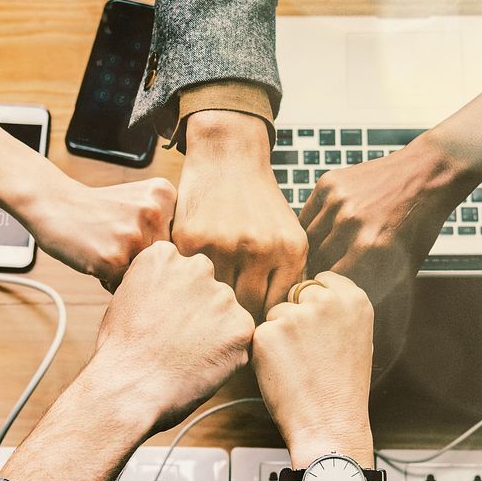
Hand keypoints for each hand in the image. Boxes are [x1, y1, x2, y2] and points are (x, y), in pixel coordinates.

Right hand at [0, 241, 252, 480]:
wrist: (122, 395)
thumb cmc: (114, 357)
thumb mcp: (123, 303)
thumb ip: (151, 284)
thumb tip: (161, 283)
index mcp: (161, 255)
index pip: (187, 265)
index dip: (181, 298)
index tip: (171, 319)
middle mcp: (195, 268)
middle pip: (212, 287)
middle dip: (201, 314)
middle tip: (179, 344)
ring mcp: (220, 297)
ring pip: (229, 314)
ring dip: (215, 335)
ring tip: (186, 359)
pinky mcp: (240, 330)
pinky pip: (244, 340)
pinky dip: (228, 357)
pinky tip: (202, 368)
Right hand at [25, 176, 176, 290]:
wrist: (54, 204)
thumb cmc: (98, 209)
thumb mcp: (140, 200)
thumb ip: (167, 224)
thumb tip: (191, 269)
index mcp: (165, 195)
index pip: (180, 240)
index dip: (157, 245)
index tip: (135, 232)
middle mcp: (154, 212)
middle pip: (165, 259)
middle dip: (144, 260)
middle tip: (117, 242)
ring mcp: (134, 235)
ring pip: (146, 274)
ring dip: (127, 272)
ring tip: (106, 249)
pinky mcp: (113, 258)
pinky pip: (123, 285)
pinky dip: (109, 280)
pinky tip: (96, 257)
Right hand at [172, 110, 307, 317]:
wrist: (229, 156)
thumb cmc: (259, 202)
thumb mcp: (288, 234)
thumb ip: (287, 276)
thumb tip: (281, 324)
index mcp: (290, 250)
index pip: (277, 308)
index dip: (264, 319)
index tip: (253, 320)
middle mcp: (260, 249)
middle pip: (248, 308)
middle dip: (238, 315)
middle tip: (228, 317)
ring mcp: (224, 244)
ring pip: (217, 297)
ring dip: (212, 301)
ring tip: (209, 303)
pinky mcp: (192, 239)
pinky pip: (192, 277)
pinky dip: (191, 281)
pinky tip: (193, 279)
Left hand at [251, 271, 373, 467]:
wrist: (329, 424)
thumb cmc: (343, 387)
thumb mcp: (358, 337)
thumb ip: (339, 309)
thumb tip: (315, 291)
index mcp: (354, 299)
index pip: (323, 279)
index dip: (316, 302)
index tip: (319, 324)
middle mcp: (326, 301)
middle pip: (297, 293)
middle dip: (297, 314)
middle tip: (309, 351)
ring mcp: (295, 316)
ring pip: (276, 313)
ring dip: (280, 333)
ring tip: (299, 365)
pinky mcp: (268, 333)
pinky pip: (260, 333)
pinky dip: (266, 351)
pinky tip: (284, 372)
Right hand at [300, 136, 468, 303]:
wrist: (427, 173)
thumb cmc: (420, 224)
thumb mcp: (407, 264)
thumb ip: (380, 290)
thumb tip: (363, 319)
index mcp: (371, 248)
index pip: (333, 283)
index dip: (331, 291)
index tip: (332, 294)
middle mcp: (351, 223)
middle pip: (317, 262)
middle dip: (320, 273)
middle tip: (324, 278)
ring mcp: (338, 201)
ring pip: (307, 240)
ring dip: (313, 251)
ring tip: (323, 257)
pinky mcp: (328, 184)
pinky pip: (306, 216)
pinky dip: (311, 227)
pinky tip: (322, 232)